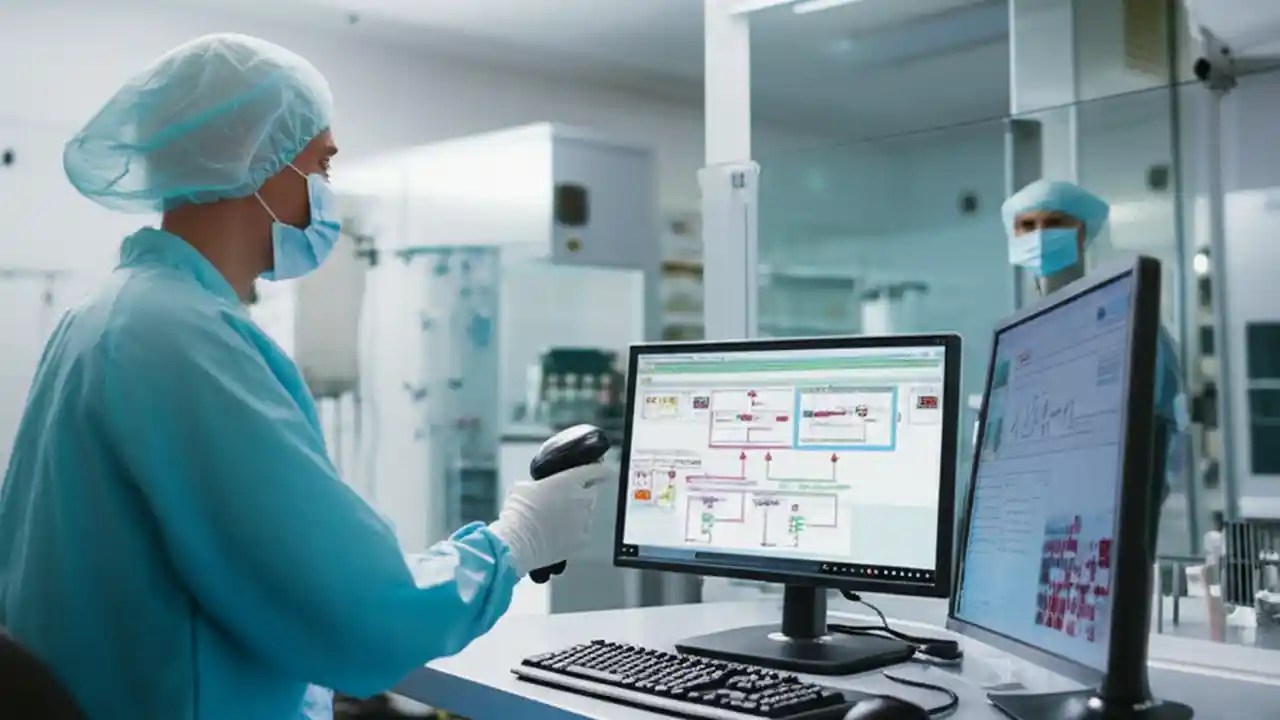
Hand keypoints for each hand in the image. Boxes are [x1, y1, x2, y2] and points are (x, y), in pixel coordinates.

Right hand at [489, 463, 609, 575]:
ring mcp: (583, 520)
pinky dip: (575, 532)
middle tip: (564, 502)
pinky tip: (558, 534)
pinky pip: (584, 532)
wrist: (518, 542)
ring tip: (555, 522)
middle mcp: (580, 498)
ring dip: (577, 514)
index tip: (605, 471)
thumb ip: (538, 484)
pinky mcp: (582, 539)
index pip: (596, 470)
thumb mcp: (522, 487)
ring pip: (587, 513)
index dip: (602, 470)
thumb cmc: (518, 514)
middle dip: (581, 495)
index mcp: (568, 481)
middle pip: (591, 493)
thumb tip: (537, 489)